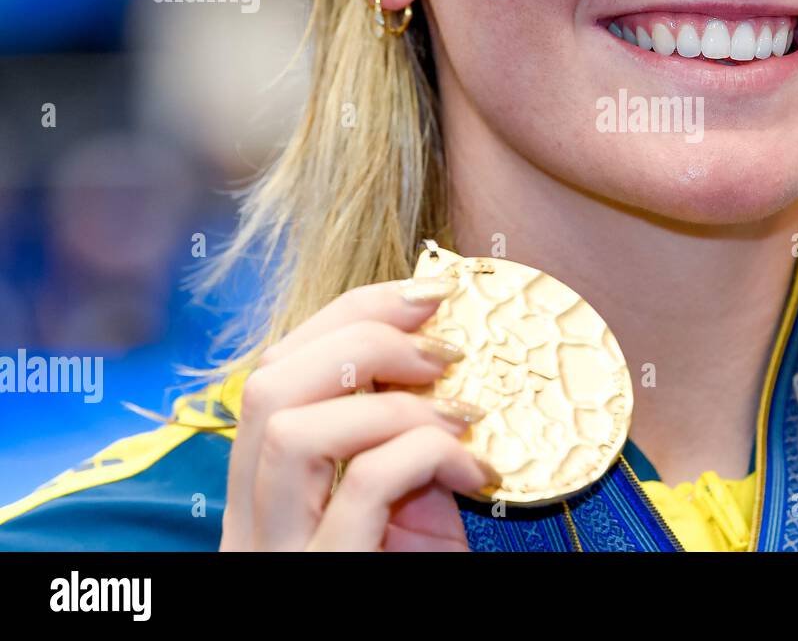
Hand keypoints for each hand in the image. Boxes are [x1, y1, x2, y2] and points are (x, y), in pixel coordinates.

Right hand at [218, 278, 497, 550]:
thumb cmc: (419, 568)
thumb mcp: (406, 501)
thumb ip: (403, 436)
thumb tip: (439, 344)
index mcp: (263, 489)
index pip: (275, 369)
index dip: (351, 314)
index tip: (427, 295)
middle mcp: (251, 520)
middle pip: (267, 384)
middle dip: (363, 339)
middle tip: (445, 349)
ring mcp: (276, 552)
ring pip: (292, 431)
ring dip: (393, 403)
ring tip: (463, 414)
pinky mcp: (321, 575)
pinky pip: (366, 484)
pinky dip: (427, 455)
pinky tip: (472, 470)